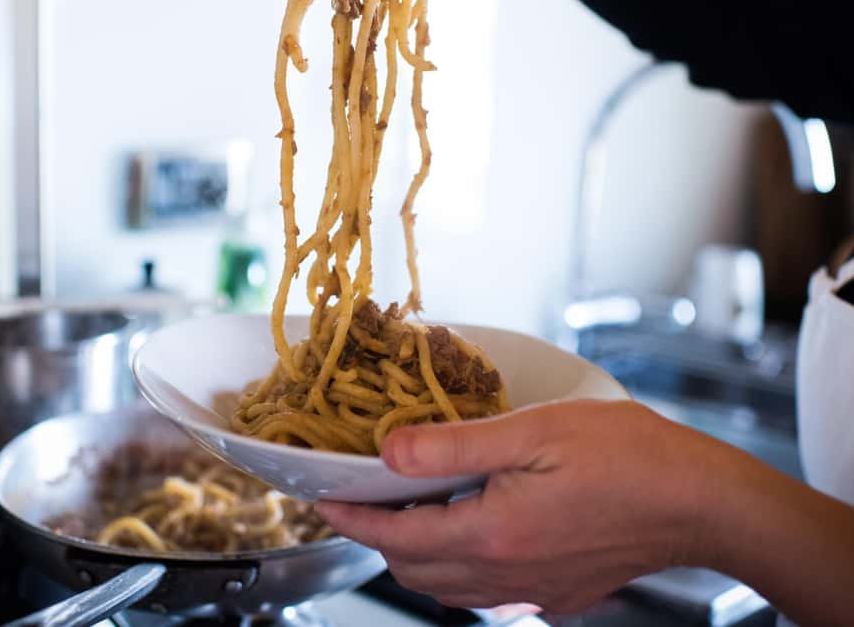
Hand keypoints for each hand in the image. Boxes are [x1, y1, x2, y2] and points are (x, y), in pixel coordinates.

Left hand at [318, 400, 720, 613]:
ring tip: (407, 512)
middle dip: (379, 538)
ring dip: (416, 553)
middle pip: (417, 568)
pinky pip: (488, 591)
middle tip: (363, 500)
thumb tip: (388, 452)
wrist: (699, 501)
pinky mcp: (559, 592)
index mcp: (493, 535)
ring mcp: (535, 591)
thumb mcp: (532, 433)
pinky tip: (470, 529)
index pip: (398, 536)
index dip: (355, 518)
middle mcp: (507, 576)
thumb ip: (453, 447)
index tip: (325, 502)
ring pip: (449, 586)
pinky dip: (458, 565)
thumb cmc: (625, 456)